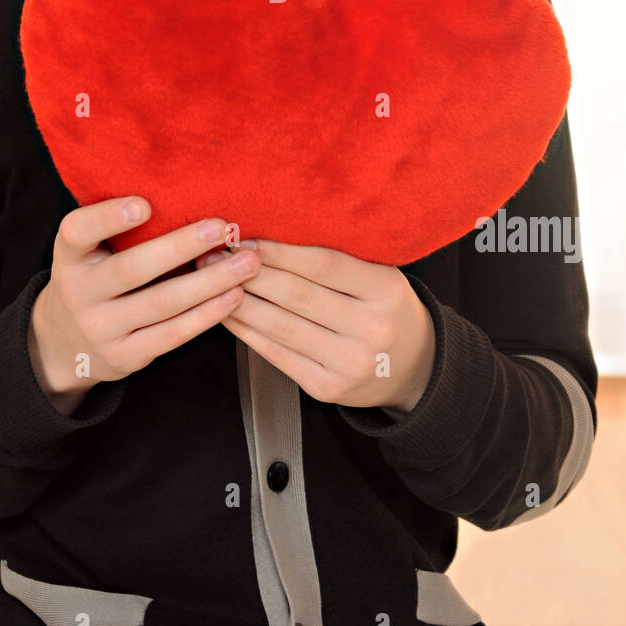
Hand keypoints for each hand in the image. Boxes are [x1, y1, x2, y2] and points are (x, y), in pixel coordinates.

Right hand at [29, 198, 260, 414]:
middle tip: (222, 227)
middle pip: (132, 269)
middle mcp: (77, 292)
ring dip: (209, 282)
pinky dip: (206, 314)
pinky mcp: (124, 356)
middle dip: (181, 247)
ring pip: (161, 303)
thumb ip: (118, 228)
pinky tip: (234, 296)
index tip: (145, 203)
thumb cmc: (94, 279)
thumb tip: (184, 190)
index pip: (77, 231)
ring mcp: (100, 328)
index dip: (108, 217)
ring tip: (246, 262)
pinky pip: (172, 334)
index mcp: (69, 256)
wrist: (68, 345)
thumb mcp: (90, 252)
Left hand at [196, 237, 435, 413]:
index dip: (279, 251)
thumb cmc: (386, 309)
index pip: (322, 264)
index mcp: (386, 290)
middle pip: (296, 295)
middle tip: (214, 254)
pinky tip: (225, 313)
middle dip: (248, 273)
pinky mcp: (326, 388)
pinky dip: (246, 331)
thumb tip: (272, 236)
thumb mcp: (380, 275)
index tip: (244, 239)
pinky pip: (276, 355)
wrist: (415, 369)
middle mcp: (370, 328)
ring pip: (279, 326)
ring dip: (238, 300)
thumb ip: (338, 259)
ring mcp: (348, 363)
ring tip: (210, 280)